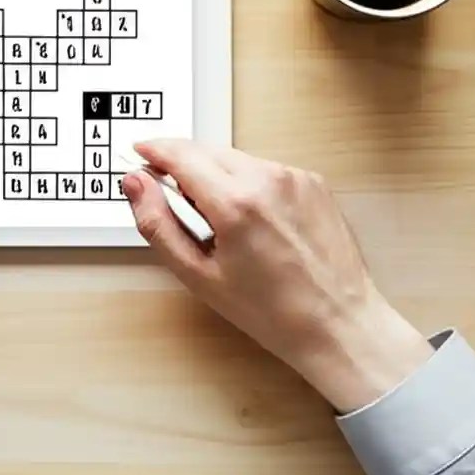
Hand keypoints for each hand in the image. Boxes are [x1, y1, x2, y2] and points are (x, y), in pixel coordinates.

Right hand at [122, 139, 431, 411]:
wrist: (338, 324)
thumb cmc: (274, 312)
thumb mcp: (198, 276)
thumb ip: (158, 224)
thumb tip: (136, 185)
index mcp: (236, 203)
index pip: (181, 154)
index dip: (154, 151)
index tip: (140, 153)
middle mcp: (268, 179)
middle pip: (207, 151)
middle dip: (184, 168)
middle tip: (179, 207)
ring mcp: (295, 177)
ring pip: (236, 159)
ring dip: (217, 177)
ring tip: (223, 226)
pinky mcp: (313, 182)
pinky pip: (265, 170)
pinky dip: (248, 185)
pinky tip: (253, 224)